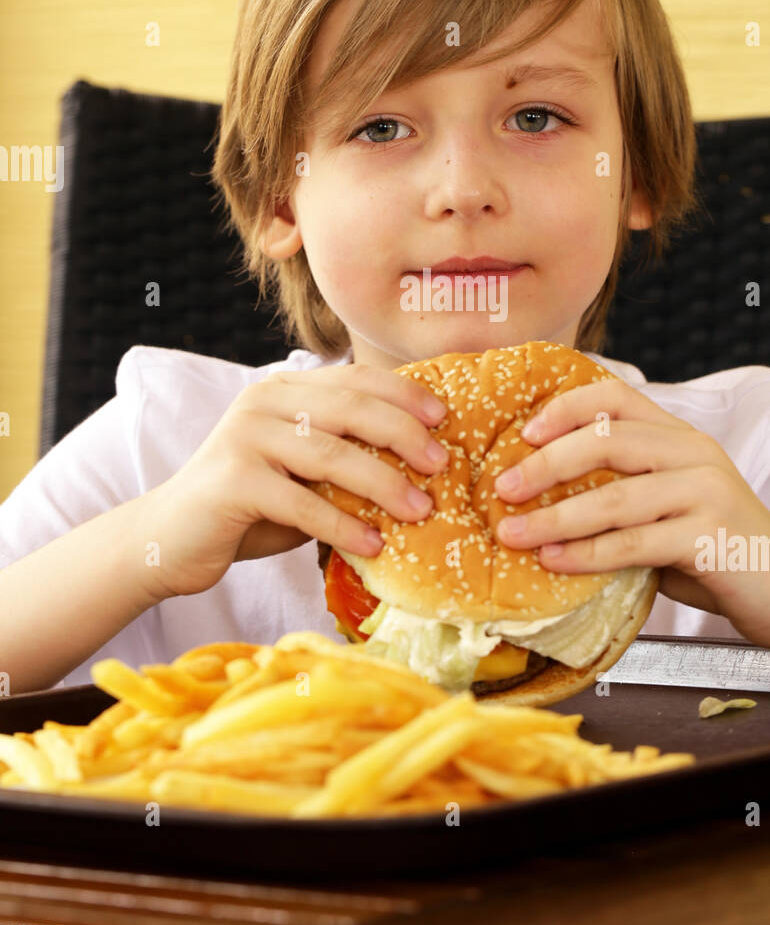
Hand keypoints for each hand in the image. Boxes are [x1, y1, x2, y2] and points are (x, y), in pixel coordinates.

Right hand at [142, 363, 448, 600]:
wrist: (169, 538)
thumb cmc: (250, 507)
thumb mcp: (302, 473)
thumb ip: (345, 457)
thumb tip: (422, 466)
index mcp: (284, 388)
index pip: (354, 379)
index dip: (403, 395)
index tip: (444, 418)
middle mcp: (263, 402)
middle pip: (350, 409)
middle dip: (403, 435)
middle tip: (441, 465)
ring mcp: (244, 438)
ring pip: (330, 455)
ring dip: (383, 484)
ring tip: (421, 510)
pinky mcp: (233, 482)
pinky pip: (302, 503)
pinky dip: (343, 525)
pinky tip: (373, 545)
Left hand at [492, 375, 769, 649]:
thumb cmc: (717, 550)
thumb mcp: (667, 507)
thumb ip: (621, 494)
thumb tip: (537, 501)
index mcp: (680, 436)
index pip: (616, 397)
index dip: (565, 408)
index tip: (523, 433)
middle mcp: (693, 453)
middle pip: (606, 439)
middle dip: (545, 464)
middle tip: (503, 487)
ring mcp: (705, 492)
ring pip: (614, 496)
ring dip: (554, 517)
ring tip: (513, 533)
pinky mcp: (710, 537)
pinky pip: (634, 543)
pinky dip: (586, 553)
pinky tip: (554, 561)